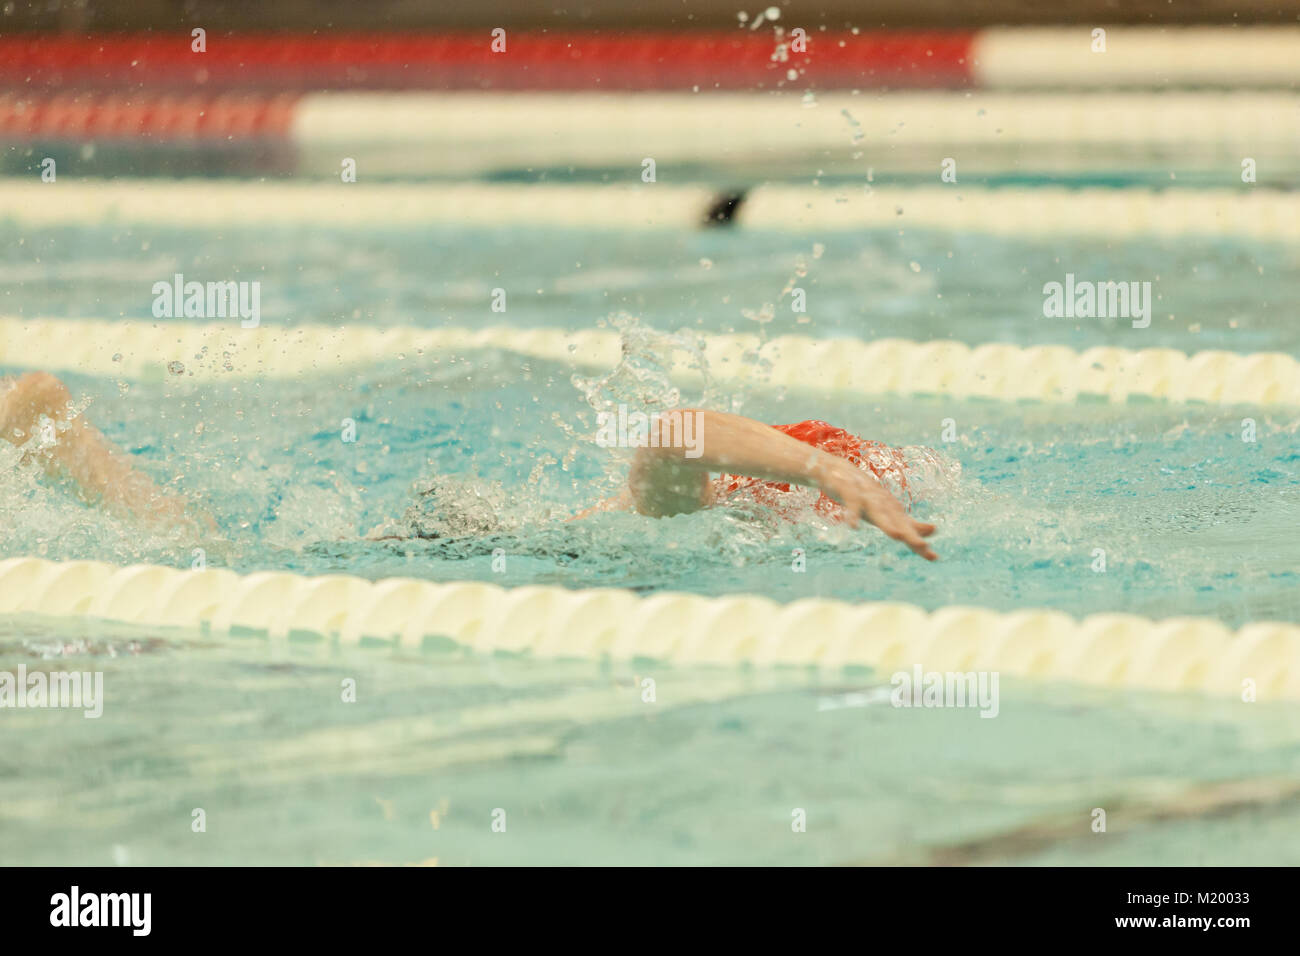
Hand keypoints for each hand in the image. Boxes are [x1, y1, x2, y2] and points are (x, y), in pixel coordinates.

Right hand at [817, 457, 938, 560]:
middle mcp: (881, 503)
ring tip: (896, 536)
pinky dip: (853, 513)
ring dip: (887, 523)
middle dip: (909, 534)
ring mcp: (865, 495)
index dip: (918, 542)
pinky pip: (851, 502)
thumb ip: (906, 523)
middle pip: (897, 521)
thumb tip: (933, 531)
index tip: (933, 558)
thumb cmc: (863, 493)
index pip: (907, 528)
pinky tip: (853, 526)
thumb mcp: (886, 510)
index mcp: (890, 510)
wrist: (835, 468)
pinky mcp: (847, 488)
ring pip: (877, 511)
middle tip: (923, 546)